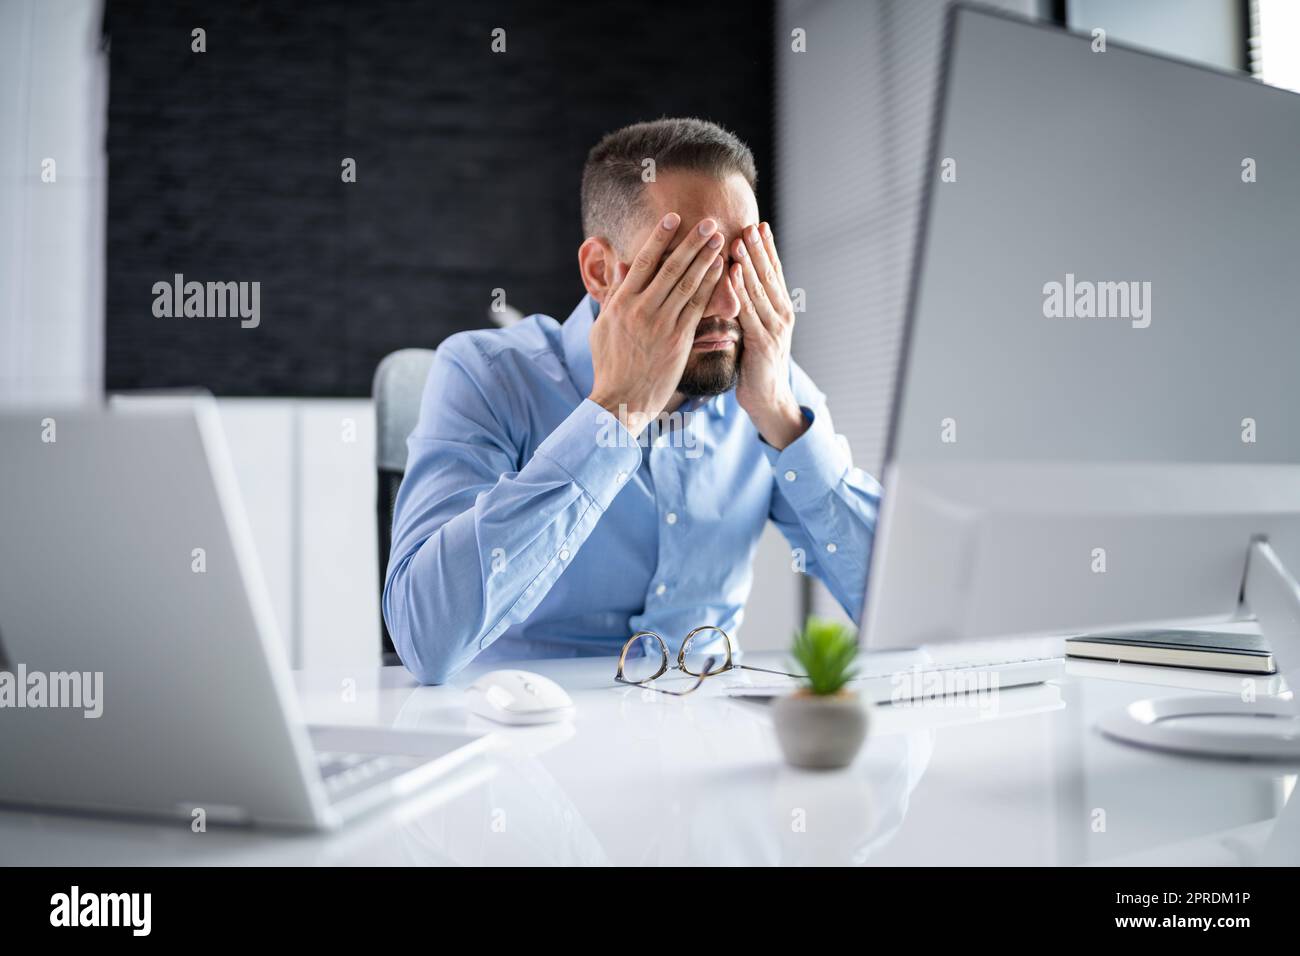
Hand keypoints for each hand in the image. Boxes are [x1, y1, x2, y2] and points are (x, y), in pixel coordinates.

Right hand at [588, 213, 724, 434]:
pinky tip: (721, 270)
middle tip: (709, 222)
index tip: (673, 218)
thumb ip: (614, 294)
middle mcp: (642, 310)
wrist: (622, 401)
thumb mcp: (603, 326)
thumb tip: (620, 264)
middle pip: (671, 268)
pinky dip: (711, 286)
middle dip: (692, 242)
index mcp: (621, 304)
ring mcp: (662, 325)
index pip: (642, 262)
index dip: (659, 238)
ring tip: (719, 239)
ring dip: (706, 259)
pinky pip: (698, 307)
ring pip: (688, 284)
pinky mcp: (679, 341)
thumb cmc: (610, 365)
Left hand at [730, 222, 806, 449]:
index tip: (760, 225)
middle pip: (769, 275)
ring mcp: (775, 328)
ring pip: (761, 289)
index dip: (767, 248)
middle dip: (760, 248)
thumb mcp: (755, 331)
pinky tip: (733, 274)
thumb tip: (735, 285)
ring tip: (740, 240)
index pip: (774, 272)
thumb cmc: (755, 366)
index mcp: (780, 310)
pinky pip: (749, 311)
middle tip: (750, 223)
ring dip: (750, 263)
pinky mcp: (763, 343)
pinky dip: (741, 290)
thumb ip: (749, 308)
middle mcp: (782, 315)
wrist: (768, 399)